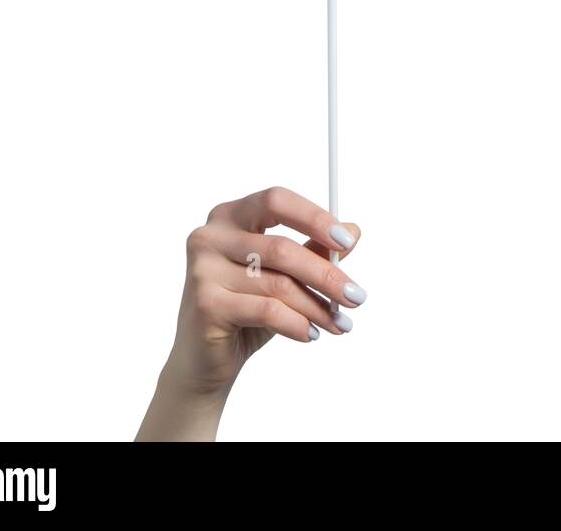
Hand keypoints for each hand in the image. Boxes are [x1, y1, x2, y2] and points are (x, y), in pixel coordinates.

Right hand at [137, 187, 363, 439]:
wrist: (204, 358)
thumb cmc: (246, 308)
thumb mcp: (283, 275)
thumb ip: (312, 250)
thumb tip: (354, 229)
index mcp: (230, 216)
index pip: (276, 201)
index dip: (314, 218)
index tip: (347, 241)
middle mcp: (210, 237)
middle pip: (281, 247)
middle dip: (326, 275)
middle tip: (357, 297)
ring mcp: (203, 270)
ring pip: (278, 285)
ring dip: (317, 307)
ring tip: (339, 323)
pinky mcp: (206, 305)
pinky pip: (267, 311)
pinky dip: (297, 324)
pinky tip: (311, 334)